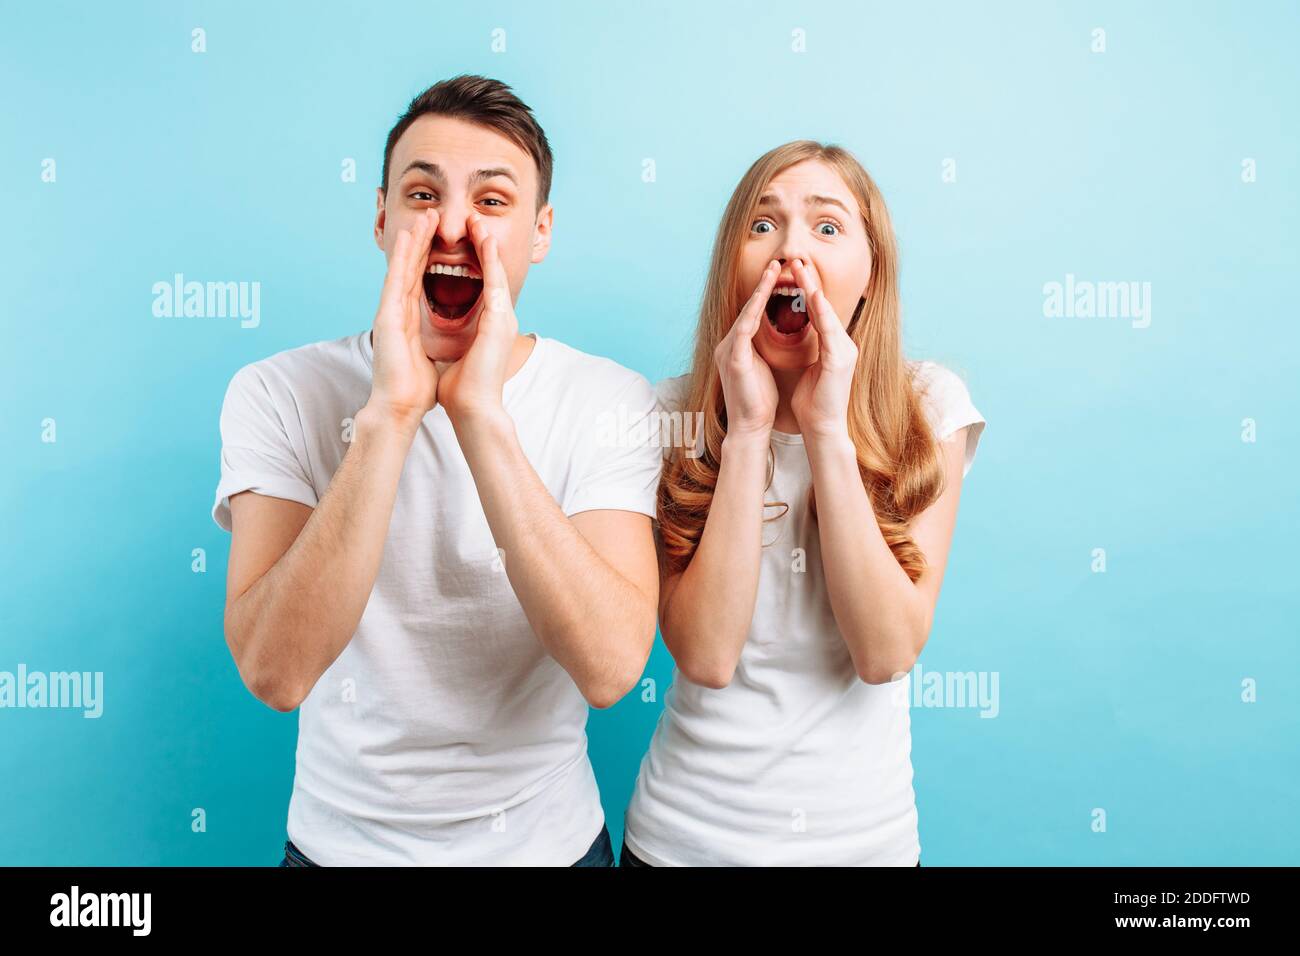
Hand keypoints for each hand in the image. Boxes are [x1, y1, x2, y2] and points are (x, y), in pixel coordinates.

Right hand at [366, 208, 439, 432]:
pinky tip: (408, 239)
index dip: (429, 257)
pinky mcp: (388, 318)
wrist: (400, 407)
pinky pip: (397, 281)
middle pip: (412, 269)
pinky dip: (402, 259)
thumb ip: (429, 341)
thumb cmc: (414, 389)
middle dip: (421, 241)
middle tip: (431, 215)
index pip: (421, 281)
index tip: (439, 236)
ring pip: (403, 269)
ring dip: (413, 241)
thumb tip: (442, 340)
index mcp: (409, 320)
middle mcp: (398, 312)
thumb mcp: (429, 356)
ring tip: (423, 217)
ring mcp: (390, 313)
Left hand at [435, 212, 516, 426]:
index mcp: (490, 326)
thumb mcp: (458, 354)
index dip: (475, 263)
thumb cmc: (463, 389)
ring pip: (495, 270)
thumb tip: (443, 337)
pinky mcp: (499, 319)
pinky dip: (489, 257)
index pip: (483, 286)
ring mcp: (503, 317)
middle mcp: (500, 318)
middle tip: (475, 220)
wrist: (474, 408)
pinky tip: (483, 238)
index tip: (464, 243)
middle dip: (483, 245)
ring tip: (478, 220)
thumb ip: (457, 340)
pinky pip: (494, 279)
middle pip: (492, 272)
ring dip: (486, 244)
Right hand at [714, 259, 779, 441]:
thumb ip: (763, 349)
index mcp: (737, 348)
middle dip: (762, 285)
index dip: (765, 295)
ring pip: (746, 313)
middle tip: (776, 263)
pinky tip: (765, 295)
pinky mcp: (734, 358)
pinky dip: (755, 309)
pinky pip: (745, 327)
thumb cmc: (760, 402)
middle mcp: (729, 345)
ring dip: (760, 291)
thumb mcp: (763, 368)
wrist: (750, 427)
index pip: (752, 315)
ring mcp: (729, 350)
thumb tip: (774, 336)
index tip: (780, 277)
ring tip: (773, 271)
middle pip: (748, 308)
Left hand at [790, 258, 857, 439]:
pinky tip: (811, 296)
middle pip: (824, 306)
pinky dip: (819, 311)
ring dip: (812, 289)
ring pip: (826, 313)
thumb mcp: (811, 369)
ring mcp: (844, 351)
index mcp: (836, 347)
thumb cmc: (814, 402)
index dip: (807, 291)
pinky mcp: (839, 360)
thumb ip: (812, 350)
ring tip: (800, 269)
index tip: (793, 272)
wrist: (823, 428)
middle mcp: (844, 345)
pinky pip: (828, 330)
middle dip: (809, 282)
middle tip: (796, 259)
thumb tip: (804, 335)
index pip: (820, 312)